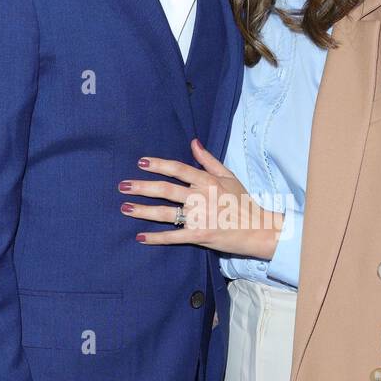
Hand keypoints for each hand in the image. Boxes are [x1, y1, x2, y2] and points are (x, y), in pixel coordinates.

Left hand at [118, 139, 284, 257]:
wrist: (258, 229)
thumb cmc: (243, 202)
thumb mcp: (229, 176)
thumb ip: (209, 160)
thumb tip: (193, 143)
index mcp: (207, 181)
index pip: (178, 169)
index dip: (158, 165)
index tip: (141, 162)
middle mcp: (201, 197)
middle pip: (166, 189)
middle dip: (142, 187)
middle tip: (123, 186)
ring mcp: (200, 217)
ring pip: (165, 213)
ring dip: (143, 210)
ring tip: (125, 208)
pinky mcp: (199, 236)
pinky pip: (174, 236)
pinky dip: (156, 238)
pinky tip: (140, 237)